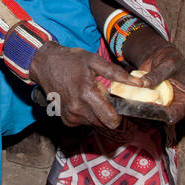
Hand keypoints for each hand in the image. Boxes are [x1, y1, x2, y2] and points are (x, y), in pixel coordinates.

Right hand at [28, 41, 150, 129]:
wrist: (45, 64)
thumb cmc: (70, 60)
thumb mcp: (95, 61)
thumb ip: (117, 74)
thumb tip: (139, 83)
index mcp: (87, 94)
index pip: (111, 120)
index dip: (119, 116)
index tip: (118, 106)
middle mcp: (77, 109)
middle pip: (104, 124)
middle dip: (108, 113)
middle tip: (102, 97)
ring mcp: (70, 116)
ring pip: (95, 123)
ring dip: (97, 113)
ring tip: (90, 96)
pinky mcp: (66, 119)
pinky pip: (84, 122)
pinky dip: (87, 114)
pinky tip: (81, 100)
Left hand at [122, 28, 184, 122]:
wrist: (160, 57)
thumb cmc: (169, 59)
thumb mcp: (167, 64)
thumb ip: (157, 75)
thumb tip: (143, 84)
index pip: (174, 115)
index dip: (161, 114)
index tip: (147, 107)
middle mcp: (175, 108)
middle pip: (160, 118)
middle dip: (146, 114)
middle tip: (132, 107)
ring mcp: (162, 108)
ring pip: (148, 116)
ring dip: (136, 112)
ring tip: (125, 104)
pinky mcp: (150, 106)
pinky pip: (141, 110)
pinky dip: (132, 107)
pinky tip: (122, 102)